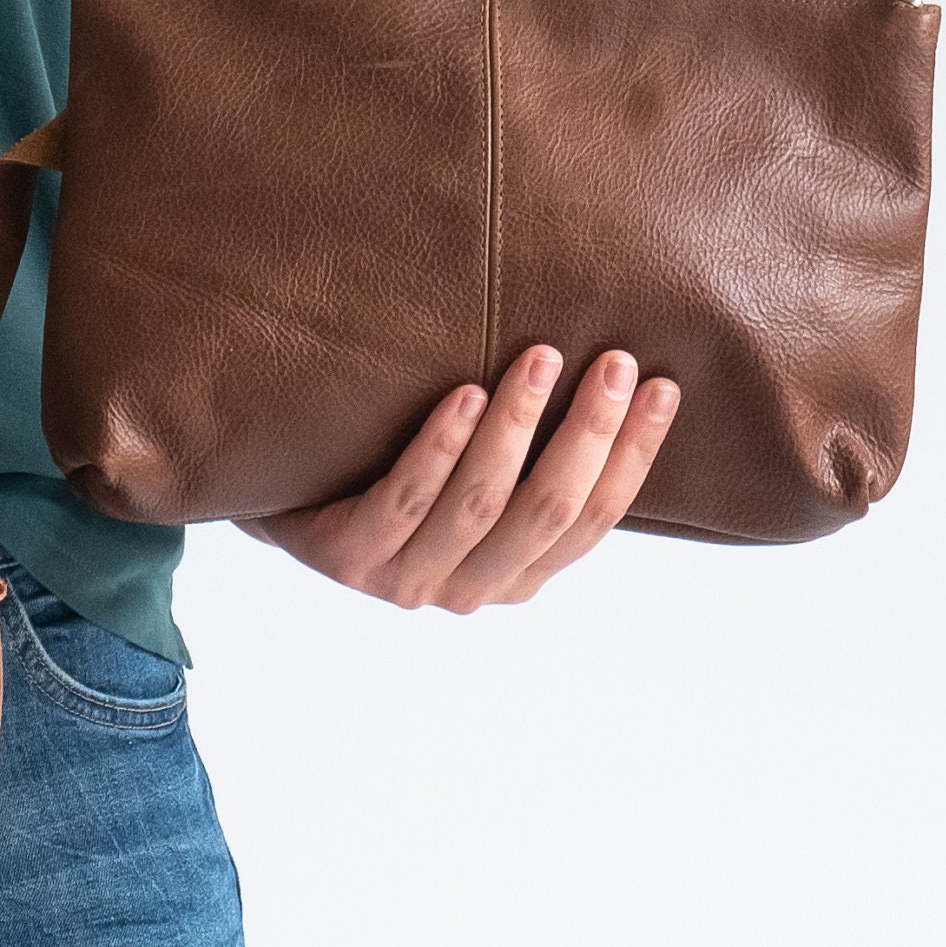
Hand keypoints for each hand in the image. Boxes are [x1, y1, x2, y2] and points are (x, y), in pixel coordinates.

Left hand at [242, 347, 677, 610]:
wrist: (283, 503)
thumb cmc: (395, 480)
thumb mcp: (474, 482)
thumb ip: (532, 463)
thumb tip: (621, 383)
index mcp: (511, 577)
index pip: (590, 522)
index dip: (632, 456)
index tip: (662, 387)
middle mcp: (465, 589)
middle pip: (545, 512)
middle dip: (589, 434)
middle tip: (613, 363)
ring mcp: (403, 580)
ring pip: (480, 504)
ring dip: (518, 427)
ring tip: (540, 357)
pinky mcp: (346, 558)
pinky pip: (405, 499)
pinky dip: (440, 446)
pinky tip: (463, 394)